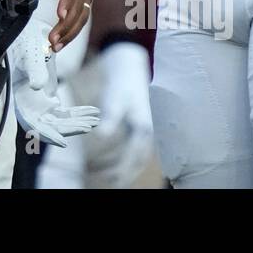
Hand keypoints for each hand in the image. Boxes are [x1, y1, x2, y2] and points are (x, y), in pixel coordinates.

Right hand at [8, 0, 99, 146]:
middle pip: (50, 126)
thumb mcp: (29, 54)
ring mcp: (40, 105)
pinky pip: (66, 113)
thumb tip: (37, 87)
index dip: (46, 134)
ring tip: (96, 119)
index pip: (32, 124)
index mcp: (20, 99)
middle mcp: (29, 106)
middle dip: (70, 128)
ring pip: (60, 122)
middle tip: (89, 125)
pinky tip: (94, 111)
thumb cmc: (24, 43)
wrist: (26, 35)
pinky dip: (79, 113)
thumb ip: (34, 70)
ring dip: (78, 122)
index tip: (63, 142)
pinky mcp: (49, 100)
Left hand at [86, 41, 154, 188]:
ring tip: (115, 180)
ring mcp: (149, 130)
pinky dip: (132, 160)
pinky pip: (140, 150)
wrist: (131, 68)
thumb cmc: (121, 84)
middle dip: (128, 173)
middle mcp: (150, 130)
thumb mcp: (114, 98)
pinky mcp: (144, 129)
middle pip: (140, 159)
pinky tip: (122, 167)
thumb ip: (110, 117)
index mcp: (144, 126)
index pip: (135, 155)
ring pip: (141, 156)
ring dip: (130, 169)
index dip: (125, 169)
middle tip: (114, 185)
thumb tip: (102, 136)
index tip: (114, 180)